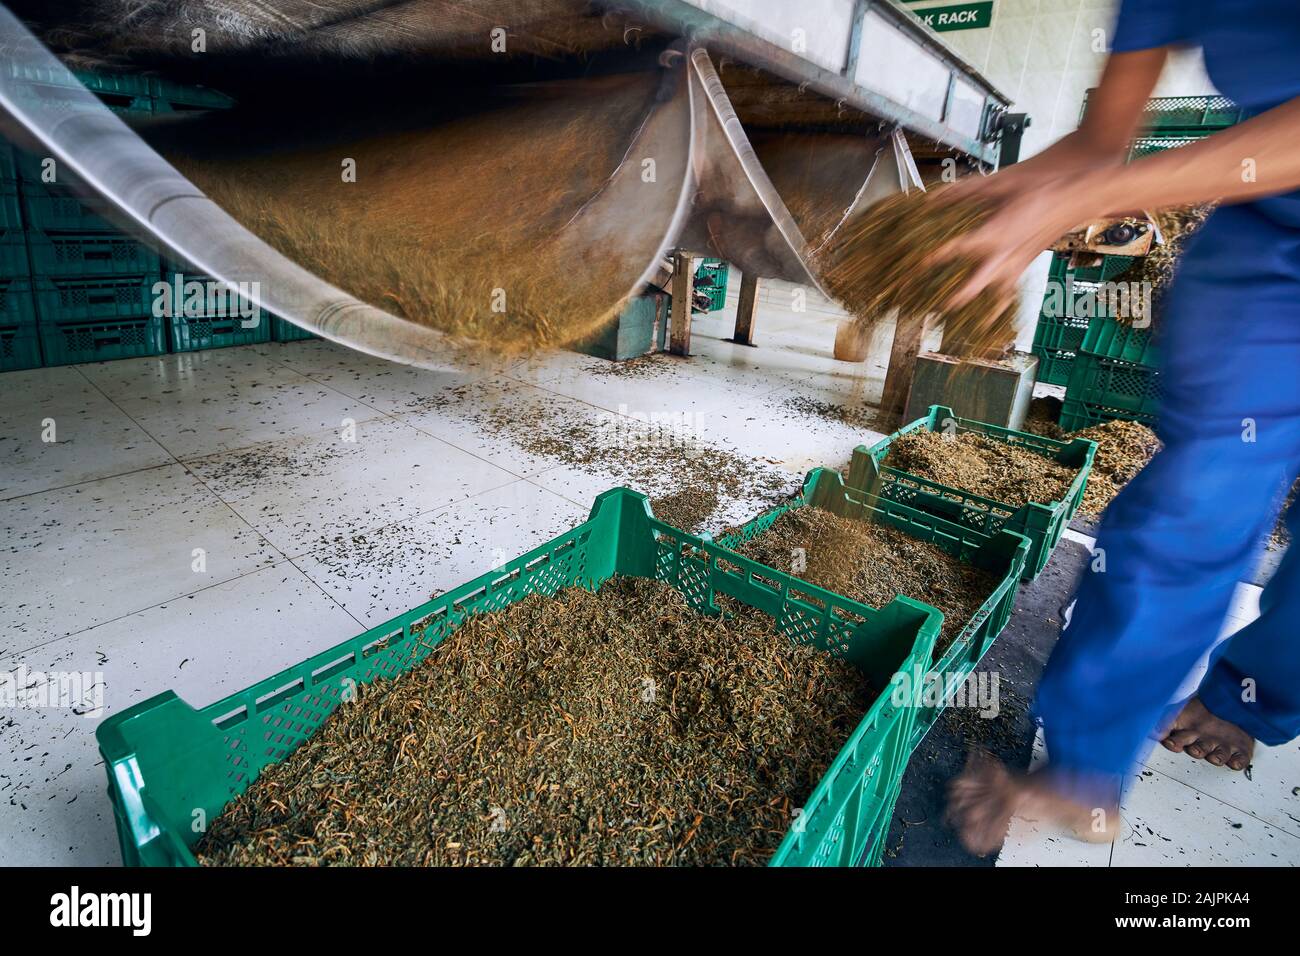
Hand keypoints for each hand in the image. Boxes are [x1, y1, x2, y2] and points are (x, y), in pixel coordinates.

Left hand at [927, 180, 1099, 309]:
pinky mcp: (1024, 266)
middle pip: (972, 287)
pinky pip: (1007, 292)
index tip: (917, 265)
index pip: (957, 250)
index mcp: (996, 234)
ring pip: (992, 298)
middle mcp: (1004, 257)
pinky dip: (997, 307)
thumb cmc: (1041, 187)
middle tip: (932, 307)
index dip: (935, 258)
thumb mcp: (1000, 184)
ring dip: (975, 312)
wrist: (1077, 197)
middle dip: (951, 298)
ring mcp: (1016, 265)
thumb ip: (965, 191)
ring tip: (956, 327)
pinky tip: (987, 321)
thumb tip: (935, 195)